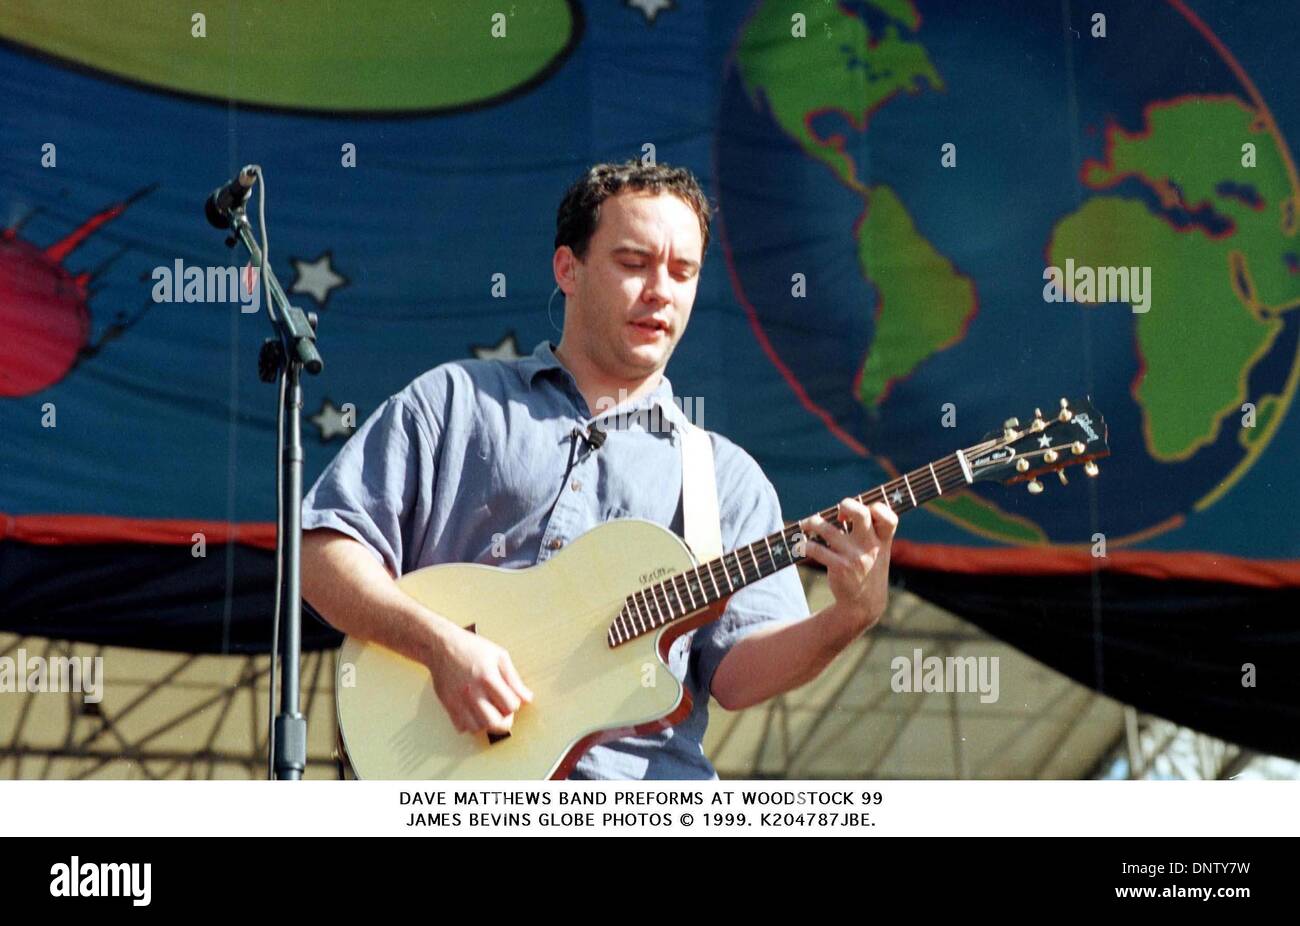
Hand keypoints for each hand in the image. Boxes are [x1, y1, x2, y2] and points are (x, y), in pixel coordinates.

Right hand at [428, 626, 533, 735]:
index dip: (515, 704)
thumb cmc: (472, 648)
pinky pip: (461, 727)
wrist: (441, 646)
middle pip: (494, 723)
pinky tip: (474, 712)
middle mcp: (473, 691)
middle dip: (504, 721)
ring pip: (477, 729)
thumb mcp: (499, 656)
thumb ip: (514, 680)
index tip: (511, 698)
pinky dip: (470, 725)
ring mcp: (458, 700)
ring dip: (487, 724)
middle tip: (503, 711)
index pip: (511, 705)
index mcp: (488, 677)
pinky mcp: (448, 704)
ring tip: (488, 711)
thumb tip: (527, 699)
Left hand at [798, 497, 897, 634]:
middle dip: (846, 505)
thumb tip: (846, 508)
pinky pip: (816, 549)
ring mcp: (854, 557)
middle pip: (861, 514)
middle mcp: (870, 547)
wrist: (864, 605)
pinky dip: (805, 545)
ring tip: (807, 524)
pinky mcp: (839, 567)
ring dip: (813, 522)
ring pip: (828, 529)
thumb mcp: (879, 553)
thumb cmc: (868, 571)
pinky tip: (802, 545)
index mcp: (883, 541)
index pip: (889, 518)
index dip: (878, 508)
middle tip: (838, 513)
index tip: (865, 510)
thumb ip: (872, 532)